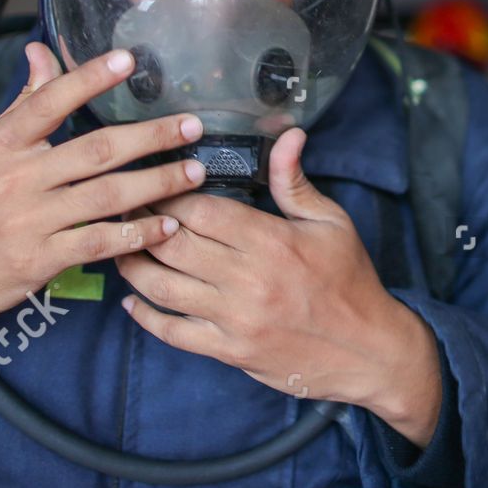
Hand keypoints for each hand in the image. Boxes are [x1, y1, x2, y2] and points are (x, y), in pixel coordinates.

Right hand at [0, 43, 204, 425]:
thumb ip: (22, 104)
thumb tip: (39, 51)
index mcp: (2, 144)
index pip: (50, 101)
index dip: (90, 79)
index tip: (129, 61)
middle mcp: (17, 177)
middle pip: (96, 149)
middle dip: (151, 136)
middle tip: (193, 126)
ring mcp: (29, 220)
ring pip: (107, 195)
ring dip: (157, 183)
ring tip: (195, 172)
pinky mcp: (39, 260)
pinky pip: (99, 242)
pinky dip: (136, 235)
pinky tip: (166, 226)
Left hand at [116, 128, 443, 445]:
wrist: (369, 352)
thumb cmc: (350, 282)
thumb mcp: (331, 224)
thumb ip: (296, 182)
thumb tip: (288, 135)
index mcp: (271, 241)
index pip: (200, 209)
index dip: (168, 193)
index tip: (152, 181)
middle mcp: (247, 279)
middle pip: (173, 243)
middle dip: (141, 222)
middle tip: (123, 206)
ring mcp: (234, 318)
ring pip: (163, 286)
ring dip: (132, 264)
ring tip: (118, 244)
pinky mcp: (229, 350)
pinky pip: (173, 332)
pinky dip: (145, 315)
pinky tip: (131, 299)